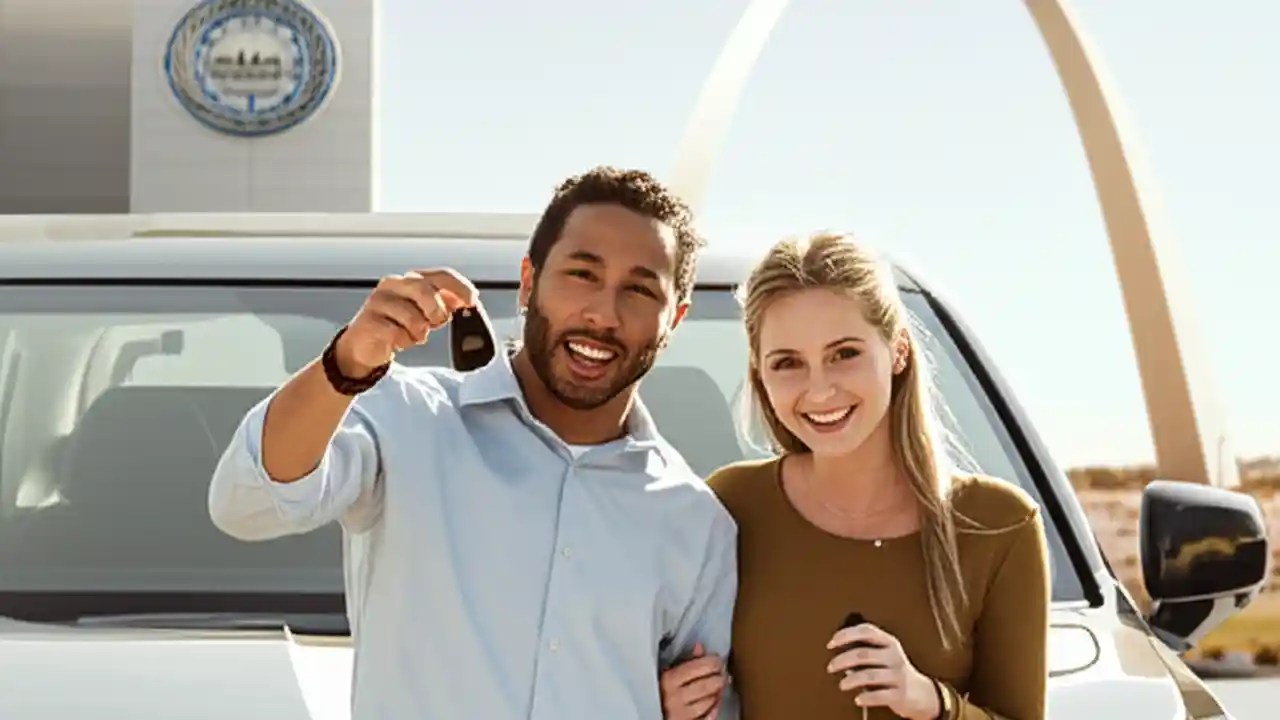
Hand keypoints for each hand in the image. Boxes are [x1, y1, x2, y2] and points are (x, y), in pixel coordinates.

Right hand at [335, 267, 477, 376]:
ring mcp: (378, 302)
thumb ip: (443, 304)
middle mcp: (393, 285)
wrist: (363, 345)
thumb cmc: (396, 325)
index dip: (459, 287)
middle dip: (437, 311)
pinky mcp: (368, 321)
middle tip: (436, 323)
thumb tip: (465, 301)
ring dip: (419, 332)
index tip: (472, 301)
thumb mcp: (424, 313)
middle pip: (425, 290)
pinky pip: (396, 333)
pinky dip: (403, 341)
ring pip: (413, 317)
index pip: (440, 275)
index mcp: (410, 280)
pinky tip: (397, 340)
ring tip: (412, 335)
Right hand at [660, 642, 728, 719]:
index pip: (701, 666)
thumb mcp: (666, 673)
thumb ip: (684, 660)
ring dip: (717, 693)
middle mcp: (675, 697)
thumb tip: (700, 647)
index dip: (714, 662)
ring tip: (716, 688)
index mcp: (669, 679)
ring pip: (710, 702)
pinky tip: (713, 703)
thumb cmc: (657, 691)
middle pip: (708, 685)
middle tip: (721, 674)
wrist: (643, 713)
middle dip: (719, 678)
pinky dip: (714, 709)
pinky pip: (709, 717)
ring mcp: (682, 715)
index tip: (716, 660)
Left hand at [827, 623, 939, 719]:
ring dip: (851, 680)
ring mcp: (898, 675)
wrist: (923, 693)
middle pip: (863, 654)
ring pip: (869, 675)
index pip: (866, 631)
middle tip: (831, 667)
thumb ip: (865, 651)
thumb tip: (840, 655)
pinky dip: (866, 698)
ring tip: (842, 685)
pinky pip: (879, 695)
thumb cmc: (896, 671)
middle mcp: (894, 656)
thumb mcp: (885, 655)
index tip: (831, 643)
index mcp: (889, 642)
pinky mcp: (900, 694)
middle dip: (842, 660)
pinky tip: (858, 699)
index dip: (846, 634)